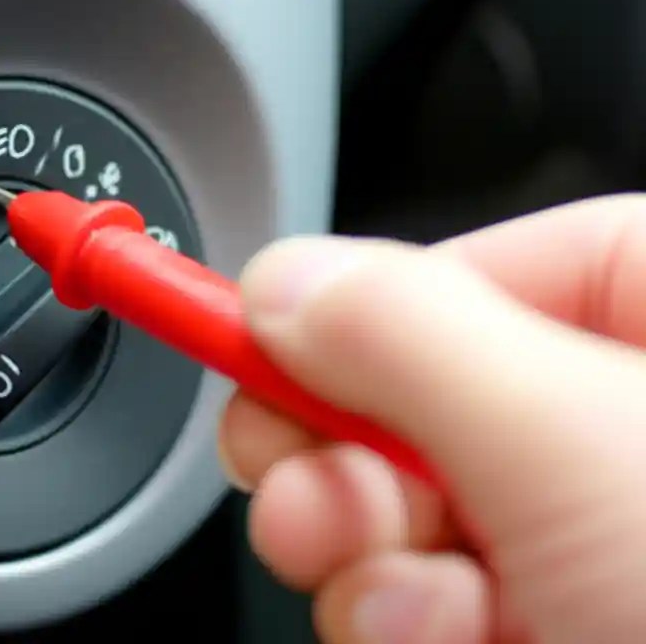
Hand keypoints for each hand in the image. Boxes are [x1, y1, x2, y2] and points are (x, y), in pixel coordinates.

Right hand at [218, 194, 645, 643]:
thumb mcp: (567, 440)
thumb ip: (404, 334)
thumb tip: (281, 282)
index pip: (488, 261)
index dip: (363, 303)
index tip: (258, 337)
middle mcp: (624, 429)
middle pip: (419, 396)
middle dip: (342, 458)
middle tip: (309, 495)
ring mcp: (591, 536)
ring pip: (409, 508)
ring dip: (368, 560)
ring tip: (406, 609)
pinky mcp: (560, 623)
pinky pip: (432, 596)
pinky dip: (407, 623)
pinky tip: (441, 640)